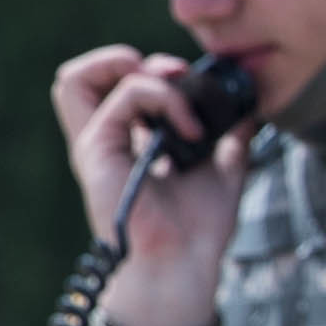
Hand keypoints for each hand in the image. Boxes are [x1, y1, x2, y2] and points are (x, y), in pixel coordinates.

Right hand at [53, 45, 248, 325]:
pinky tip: (191, 129)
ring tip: (170, 87)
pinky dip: (164, 97)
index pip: (109, 85)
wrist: (185, 266)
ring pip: (75, 78)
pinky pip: (124, 97)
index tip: (189, 82)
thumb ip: (231, 136)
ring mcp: (96, 146)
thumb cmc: (198, 230)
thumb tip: (250, 108)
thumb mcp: (224, 170)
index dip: (144, 69)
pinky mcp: (98, 152)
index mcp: (125, 143)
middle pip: (79, 76)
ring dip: (129, 67)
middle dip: (126, 58)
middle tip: (176, 77)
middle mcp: (104, 142)